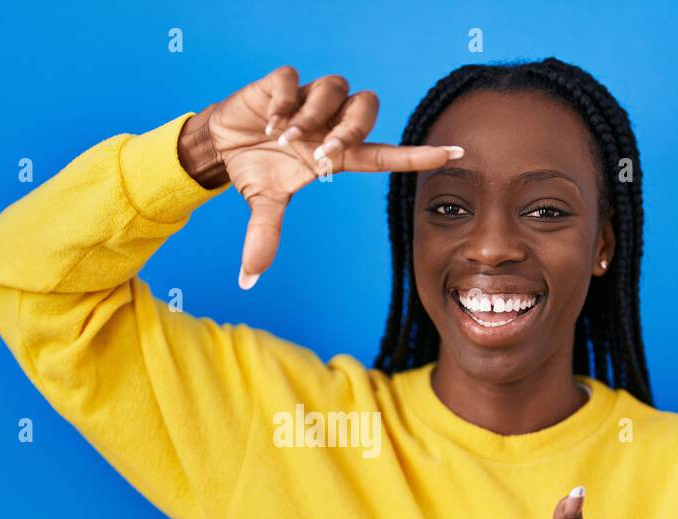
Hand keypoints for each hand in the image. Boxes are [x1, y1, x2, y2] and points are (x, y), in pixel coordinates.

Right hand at [179, 65, 463, 288]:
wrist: (223, 143)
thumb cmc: (258, 169)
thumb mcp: (264, 202)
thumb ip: (262, 237)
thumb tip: (246, 280)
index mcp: (337, 152)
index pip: (386, 153)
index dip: (419, 155)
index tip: (454, 154)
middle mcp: (330, 121)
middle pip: (366, 110)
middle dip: (347, 132)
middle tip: (320, 154)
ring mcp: (308, 98)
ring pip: (335, 89)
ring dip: (311, 117)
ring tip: (283, 137)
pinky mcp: (282, 81)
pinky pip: (294, 79)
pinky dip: (284, 102)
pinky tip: (268, 122)